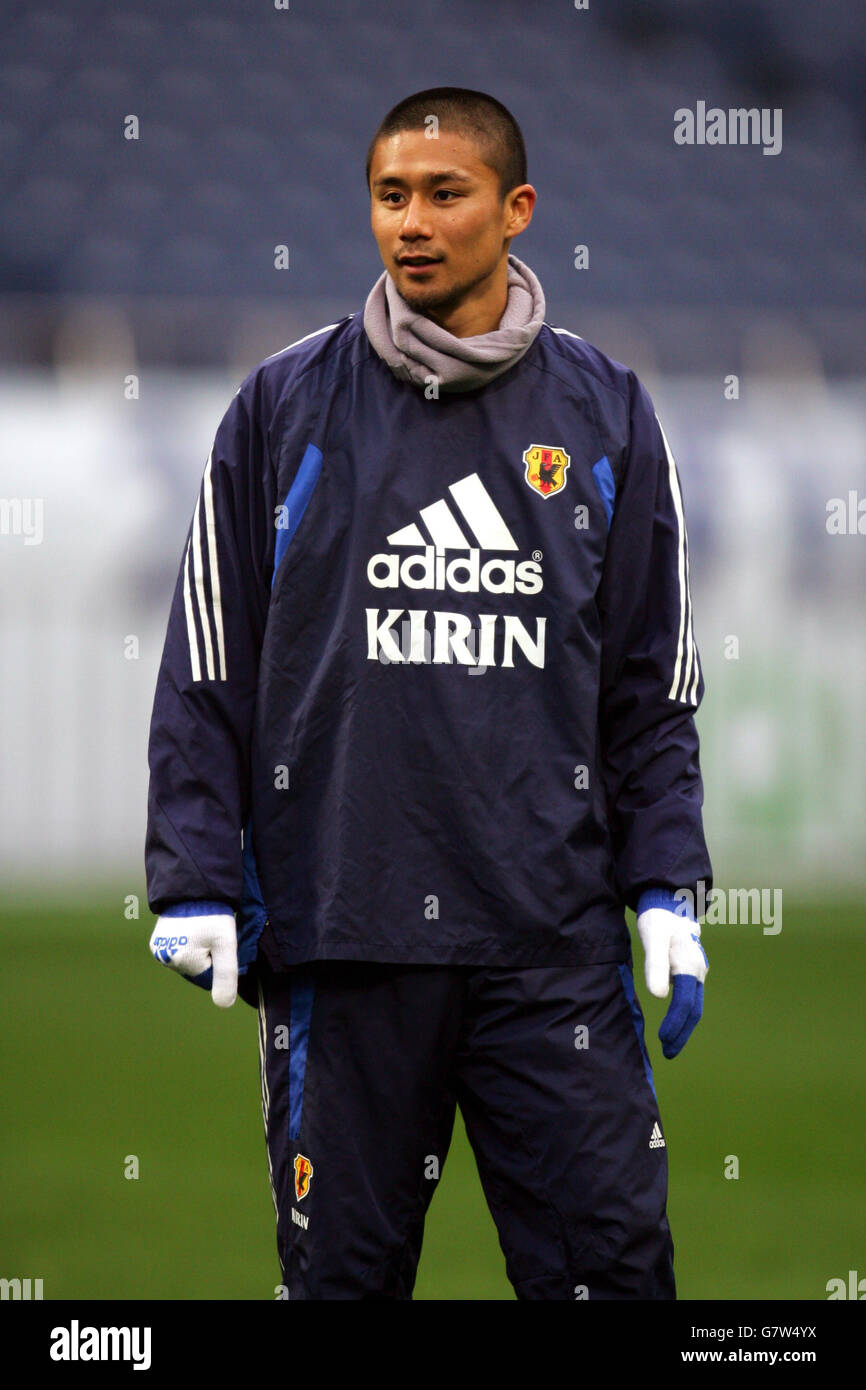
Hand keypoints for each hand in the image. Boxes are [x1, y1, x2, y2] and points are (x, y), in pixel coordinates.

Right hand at [149, 911, 237, 1007]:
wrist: (192, 887)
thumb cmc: (212, 914)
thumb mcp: (226, 943)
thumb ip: (226, 974)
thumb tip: (224, 1005)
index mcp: (182, 961)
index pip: (209, 978)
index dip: (222, 965)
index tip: (226, 946)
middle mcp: (165, 959)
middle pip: (196, 970)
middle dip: (209, 958)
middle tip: (216, 936)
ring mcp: (158, 950)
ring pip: (187, 961)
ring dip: (199, 951)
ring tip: (206, 931)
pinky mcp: (156, 941)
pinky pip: (177, 951)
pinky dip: (188, 945)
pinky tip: (194, 931)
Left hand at [636, 902, 707, 1058]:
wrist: (669, 900)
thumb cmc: (659, 918)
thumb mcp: (653, 938)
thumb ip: (655, 965)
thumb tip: (658, 996)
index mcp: (689, 965)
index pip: (685, 1004)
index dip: (675, 1024)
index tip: (663, 1041)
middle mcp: (698, 970)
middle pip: (693, 1009)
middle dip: (682, 1032)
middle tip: (669, 1052)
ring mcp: (696, 969)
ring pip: (693, 1004)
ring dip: (683, 1025)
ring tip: (670, 1042)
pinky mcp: (690, 967)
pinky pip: (689, 996)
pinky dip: (683, 1013)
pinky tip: (674, 1020)